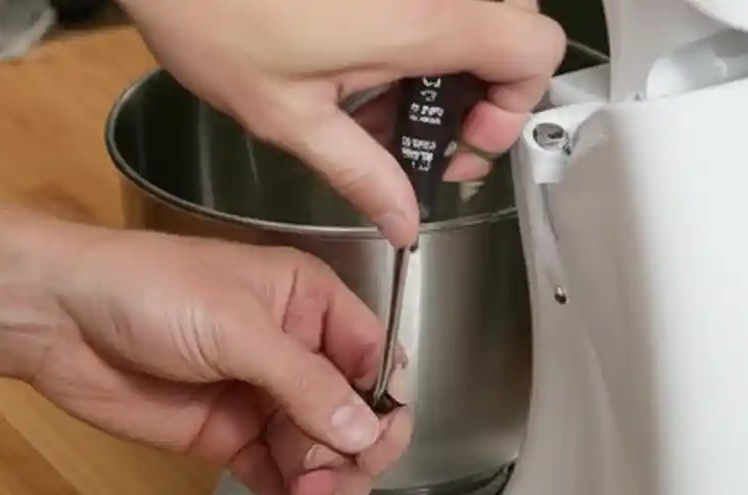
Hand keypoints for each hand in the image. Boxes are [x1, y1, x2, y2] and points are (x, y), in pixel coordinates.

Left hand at [34, 229, 411, 494]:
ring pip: (319, 447)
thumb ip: (303, 382)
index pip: (373, 357)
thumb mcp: (235, 327)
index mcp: (308, 302)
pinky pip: (275, 469)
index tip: (376, 438)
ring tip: (307, 487)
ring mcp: (260, 396)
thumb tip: (364, 431)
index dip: (383, 401)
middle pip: (353, 410)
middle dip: (355, 445)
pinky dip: (289, 487)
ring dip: (326, 473)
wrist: (60, 319)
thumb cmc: (148, 291)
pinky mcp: (226, 435)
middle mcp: (293, 350)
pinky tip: (289, 494)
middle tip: (336, 468)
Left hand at [118, 0, 565, 247]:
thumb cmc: (214, 17)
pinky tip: (360, 67)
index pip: (533, 50)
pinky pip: (425, 2)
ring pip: (469, 12)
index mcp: (421, 21)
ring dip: (442, 63)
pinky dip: (413, 35)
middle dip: (481, 87)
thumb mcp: (290, 118)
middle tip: (425, 127)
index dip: (514, 105)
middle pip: (512, 27)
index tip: (461, 139)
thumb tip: (403, 220)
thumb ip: (361, 174)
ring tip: (379, 102)